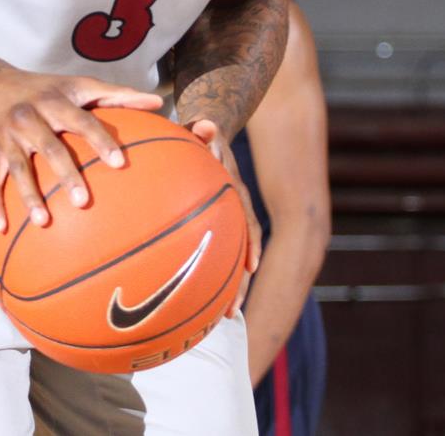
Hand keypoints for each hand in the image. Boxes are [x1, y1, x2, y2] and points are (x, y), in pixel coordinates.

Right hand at [0, 68, 161, 235]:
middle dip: (66, 175)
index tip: (120, 164)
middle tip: (84, 202)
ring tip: (43, 222)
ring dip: (29, 196)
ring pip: (19, 168)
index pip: (82, 121)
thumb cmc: (44, 89)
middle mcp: (29, 117)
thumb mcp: (78, 85)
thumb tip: (157, 103)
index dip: (101, 140)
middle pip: (50, 148)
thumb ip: (117, 95)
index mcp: (54, 101)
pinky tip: (2, 228)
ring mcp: (7, 136)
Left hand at [185, 117, 261, 317]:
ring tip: (222, 319)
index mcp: (235, 192)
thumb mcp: (202, 130)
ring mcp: (225, 221)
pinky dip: (209, 277)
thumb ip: (205, 130)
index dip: (251, 245)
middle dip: (239, 285)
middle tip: (231, 314)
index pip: (248, 220)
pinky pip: (213, 254)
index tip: (251, 268)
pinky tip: (193, 302)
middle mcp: (235, 211)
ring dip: (228, 289)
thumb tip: (206, 126)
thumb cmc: (199, 135)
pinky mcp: (213, 227)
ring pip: (231, 259)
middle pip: (243, 252)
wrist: (206, 136)